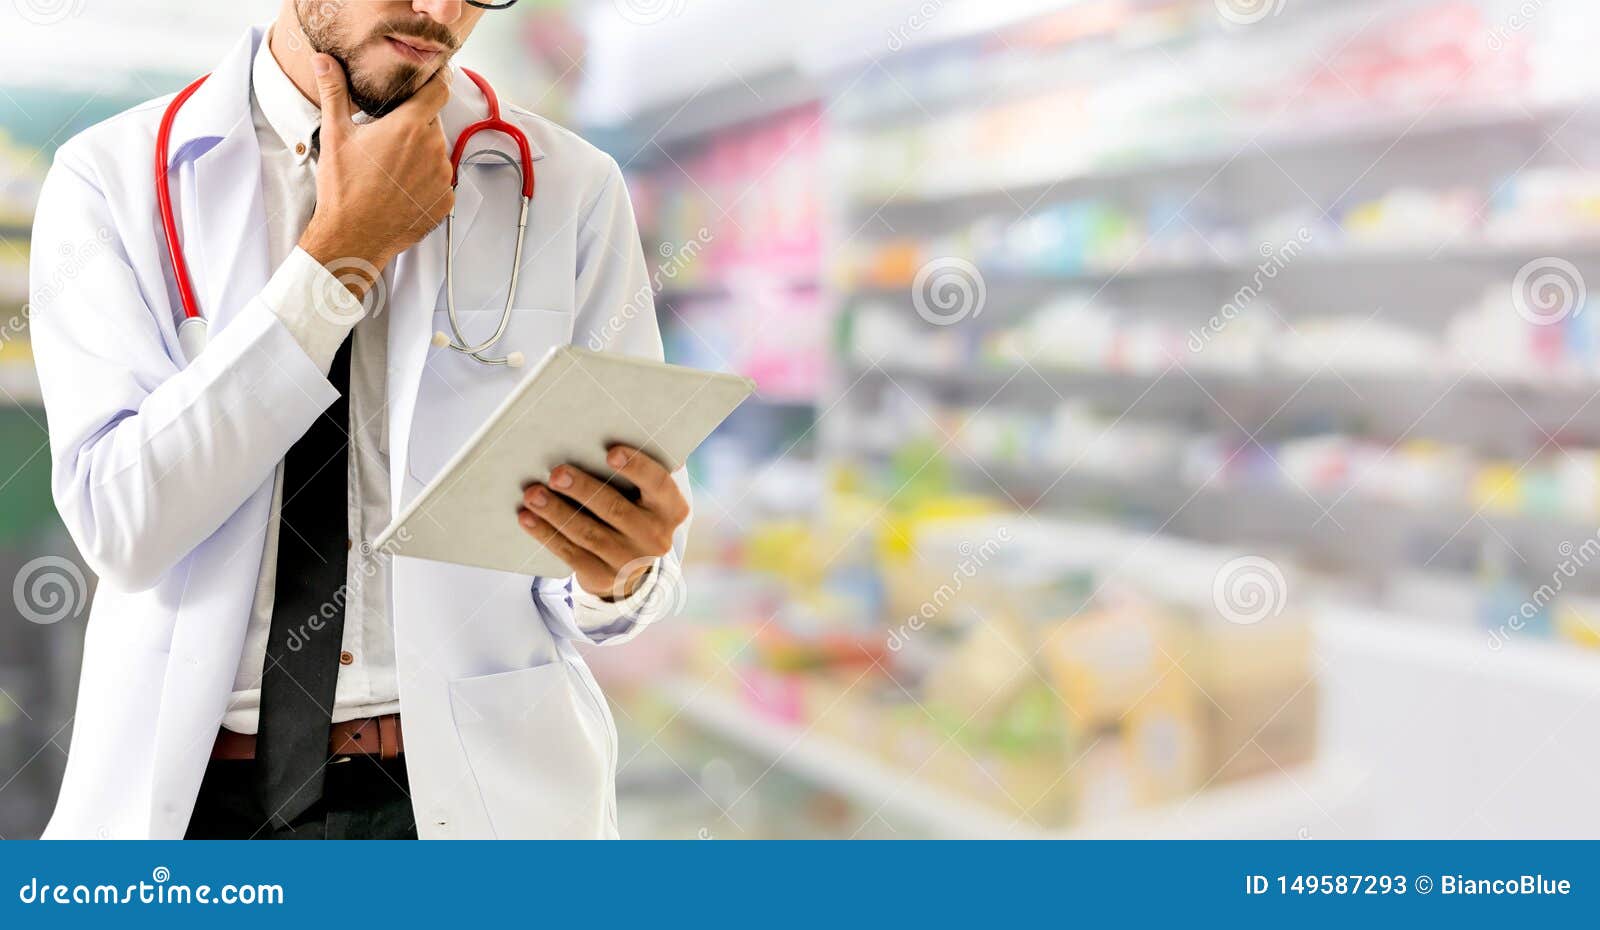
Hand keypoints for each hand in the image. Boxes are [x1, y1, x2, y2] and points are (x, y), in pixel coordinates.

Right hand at [298, 53, 453, 296]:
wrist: (353, 237)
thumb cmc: (343, 188)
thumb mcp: (335, 134)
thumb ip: (334, 92)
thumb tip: (325, 61)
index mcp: (410, 127)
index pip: (439, 89)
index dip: (433, 82)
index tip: (424, 84)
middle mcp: (433, 149)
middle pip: (432, 122)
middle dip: (414, 124)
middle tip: (387, 138)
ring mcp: (443, 177)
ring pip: (437, 152)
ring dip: (420, 154)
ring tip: (391, 168)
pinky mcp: (446, 201)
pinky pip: (440, 181)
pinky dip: (425, 181)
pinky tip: (400, 188)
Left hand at [518, 445, 688, 599]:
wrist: (631, 565)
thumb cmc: (633, 509)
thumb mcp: (645, 494)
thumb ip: (637, 469)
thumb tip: (611, 427)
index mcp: (671, 508)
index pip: (658, 483)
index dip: (636, 467)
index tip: (611, 452)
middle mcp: (656, 537)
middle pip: (615, 509)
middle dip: (583, 489)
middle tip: (556, 473)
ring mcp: (630, 561)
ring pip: (588, 533)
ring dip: (556, 511)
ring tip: (533, 493)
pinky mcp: (604, 577)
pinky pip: (570, 554)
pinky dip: (546, 533)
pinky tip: (527, 517)